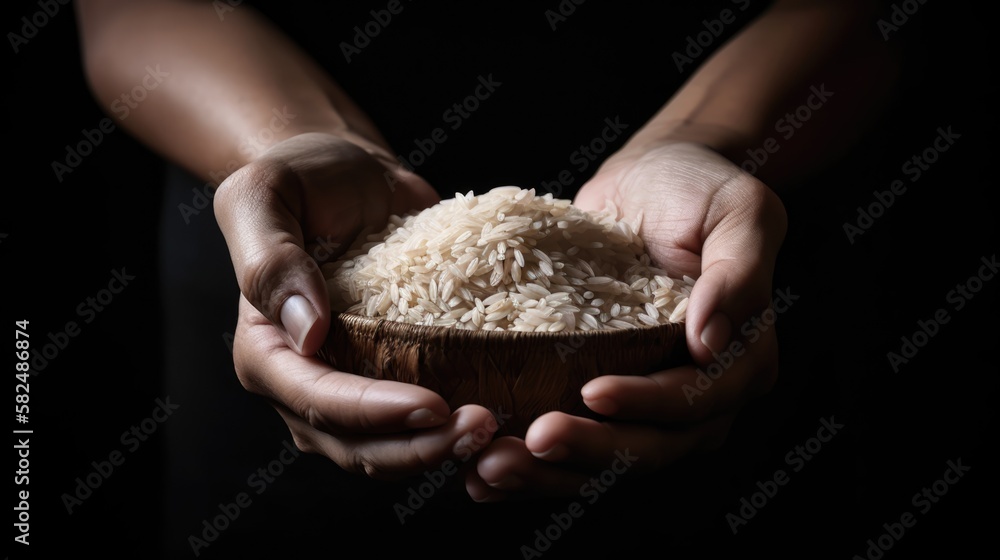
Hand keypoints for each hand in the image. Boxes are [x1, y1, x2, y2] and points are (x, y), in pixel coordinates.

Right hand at [216, 132, 496, 477]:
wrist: (353, 177)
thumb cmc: (303, 178)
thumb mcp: (265, 196)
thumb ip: (270, 260)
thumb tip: (309, 332)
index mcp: (267, 351)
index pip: (315, 401)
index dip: (372, 413)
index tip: (432, 405)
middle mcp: (305, 383)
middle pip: (356, 444)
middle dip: (417, 447)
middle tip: (481, 428)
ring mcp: (354, 387)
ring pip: (391, 448)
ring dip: (441, 449)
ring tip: (496, 431)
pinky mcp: (396, 378)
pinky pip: (421, 422)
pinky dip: (456, 427)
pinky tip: (503, 417)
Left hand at [465, 142, 786, 498]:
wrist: (647, 181)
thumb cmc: (696, 189)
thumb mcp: (740, 212)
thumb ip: (740, 274)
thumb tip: (710, 340)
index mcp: (741, 361)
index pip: (696, 400)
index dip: (647, 404)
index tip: (592, 392)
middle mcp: (697, 397)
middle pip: (647, 447)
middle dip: (589, 452)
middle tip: (530, 442)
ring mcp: (645, 403)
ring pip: (604, 462)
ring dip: (548, 474)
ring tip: (488, 471)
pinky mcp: (600, 397)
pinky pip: (572, 441)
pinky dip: (530, 465)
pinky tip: (477, 475)